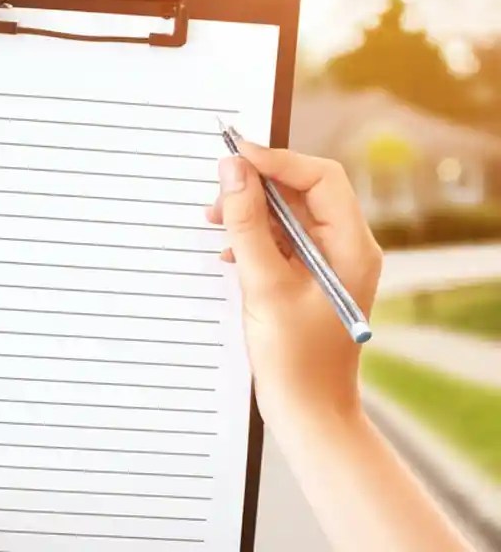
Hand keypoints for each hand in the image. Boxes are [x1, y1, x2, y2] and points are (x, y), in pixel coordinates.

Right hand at [207, 142, 382, 423]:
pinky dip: (253, 238)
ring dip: (251, 213)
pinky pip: (281, 242)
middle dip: (258, 187)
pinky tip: (230, 253)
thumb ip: (247, 222)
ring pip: (288, 216)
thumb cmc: (295, 357)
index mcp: (351, 246)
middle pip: (303, 193)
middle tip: (218, 195)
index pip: (320, 178)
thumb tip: (232, 170)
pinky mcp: (309, 280)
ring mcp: (328, 265)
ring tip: (217, 223)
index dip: (276, 160)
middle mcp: (346, 249)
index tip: (235, 156)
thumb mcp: (264, 283)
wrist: (309, 411)